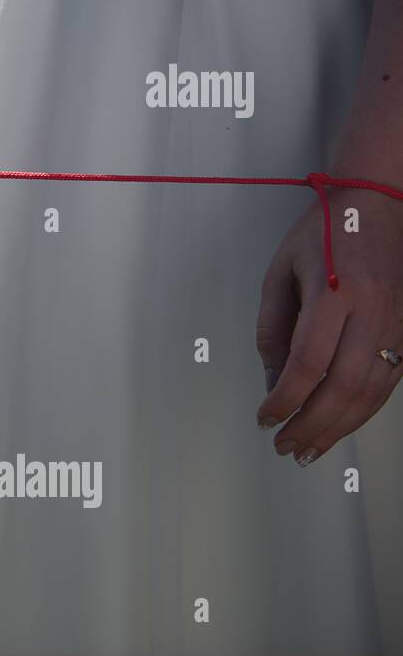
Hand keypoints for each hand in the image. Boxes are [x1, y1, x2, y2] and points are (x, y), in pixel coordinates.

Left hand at [255, 187, 402, 464]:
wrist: (380, 206)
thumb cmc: (324, 234)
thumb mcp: (280, 272)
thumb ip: (273, 329)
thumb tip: (272, 381)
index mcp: (334, 292)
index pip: (309, 362)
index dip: (285, 399)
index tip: (264, 418)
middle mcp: (373, 311)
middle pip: (344, 386)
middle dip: (311, 425)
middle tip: (284, 446)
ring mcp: (399, 323)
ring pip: (372, 392)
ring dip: (338, 428)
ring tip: (308, 449)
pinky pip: (388, 384)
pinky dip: (362, 412)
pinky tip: (339, 426)